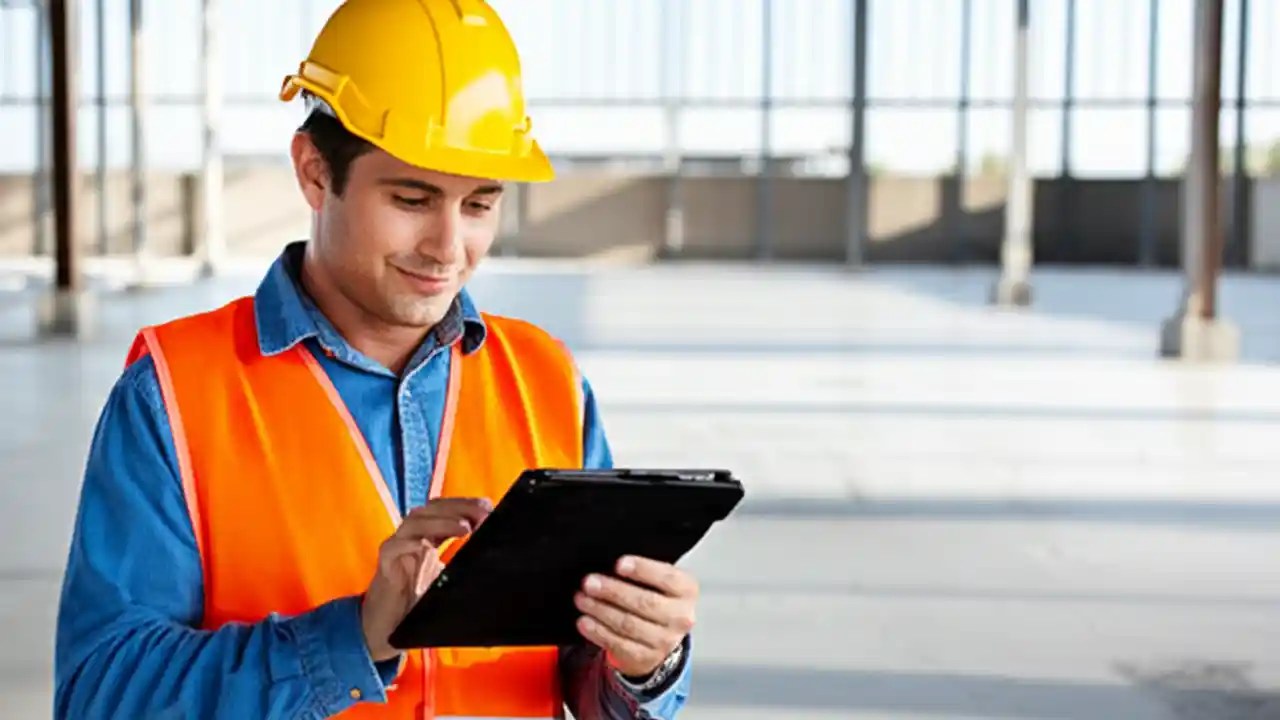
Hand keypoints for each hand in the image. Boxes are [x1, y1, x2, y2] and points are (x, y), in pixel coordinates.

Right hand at [361, 497, 491, 662]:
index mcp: (429, 538)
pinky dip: (409, 542)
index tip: (489, 508)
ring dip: (440, 520)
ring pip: (415, 521)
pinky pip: (393, 547)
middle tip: (483, 512)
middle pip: (432, 509)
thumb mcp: (448, 584)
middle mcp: (413, 538)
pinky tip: (425, 545)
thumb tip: (498, 565)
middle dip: (459, 506)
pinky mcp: (385, 566)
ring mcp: (398, 549)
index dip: (467, 506)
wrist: (385, 630)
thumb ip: (465, 570)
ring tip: (464, 527)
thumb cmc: (416, 605)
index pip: (447, 510)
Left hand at [574, 556, 697, 677]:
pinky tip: (584, 621)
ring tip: (582, 599)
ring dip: (600, 610)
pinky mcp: (646, 657)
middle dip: (613, 591)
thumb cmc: (656, 597)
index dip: (643, 570)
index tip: (619, 563)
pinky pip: (619, 644)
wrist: (661, 635)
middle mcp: (681, 617)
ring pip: (628, 624)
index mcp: (686, 590)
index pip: (668, 578)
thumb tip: (611, 564)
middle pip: (645, 602)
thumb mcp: (659, 580)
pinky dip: (598, 632)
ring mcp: (665, 641)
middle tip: (590, 582)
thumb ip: (643, 571)